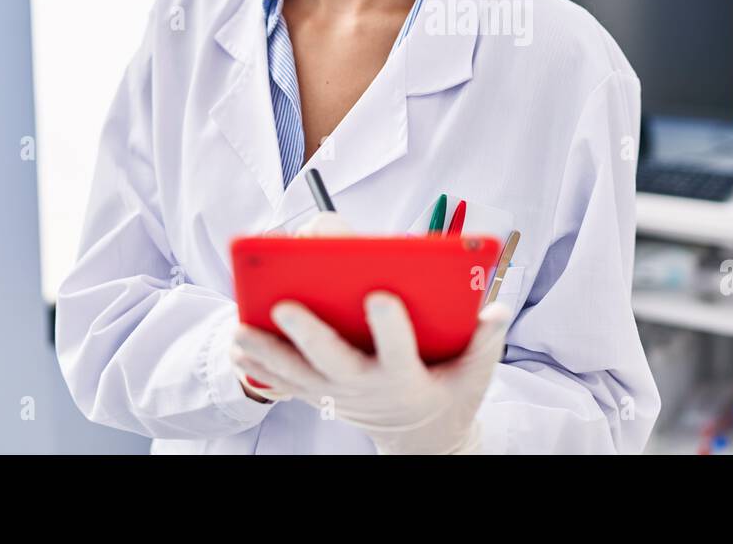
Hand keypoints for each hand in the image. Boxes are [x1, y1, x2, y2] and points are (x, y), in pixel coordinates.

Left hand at [232, 293, 511, 453]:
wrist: (423, 438)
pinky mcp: (323, 395)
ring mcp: (340, 394)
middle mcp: (368, 388)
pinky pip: (286, 383)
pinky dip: (261, 366)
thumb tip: (495, 310)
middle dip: (308, 334)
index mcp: (407, 378)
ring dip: (267, 352)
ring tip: (238, 329)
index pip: (399, 351)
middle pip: (334, 362)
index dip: (390, 326)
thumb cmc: (449, 392)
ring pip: (299, 374)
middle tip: (285, 305)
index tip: (381, 294)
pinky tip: (237, 346)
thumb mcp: (475, 374)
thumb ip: (485, 340)